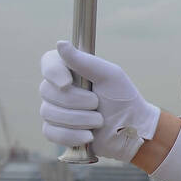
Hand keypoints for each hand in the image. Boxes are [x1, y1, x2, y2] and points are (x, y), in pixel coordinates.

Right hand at [39, 40, 161, 162]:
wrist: (131, 129)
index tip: (67, 83)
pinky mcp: (56, 131)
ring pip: (49, 113)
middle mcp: (58, 88)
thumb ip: (84, 61)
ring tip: (100, 121)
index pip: (48, 63)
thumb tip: (60, 44)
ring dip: (80, 120)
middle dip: (77, 102)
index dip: (53, 73)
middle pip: (48, 91)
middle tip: (98, 104)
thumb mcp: (109, 75)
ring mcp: (55, 110)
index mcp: (70, 69)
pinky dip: (72, 136)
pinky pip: (51, 132)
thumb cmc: (123, 98)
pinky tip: (89, 136)